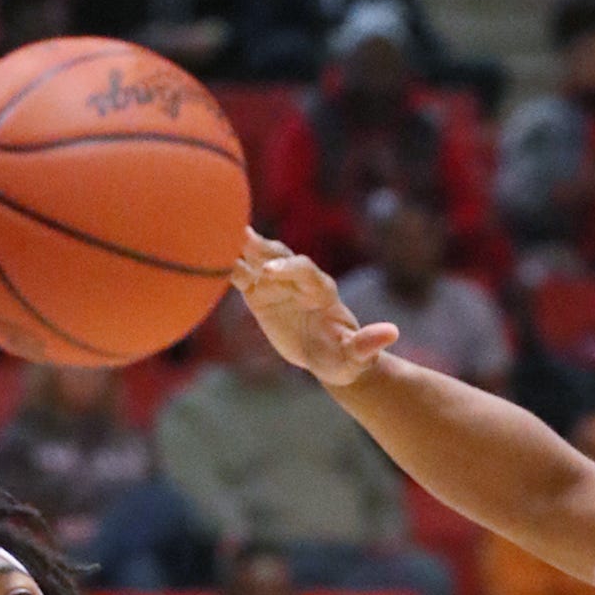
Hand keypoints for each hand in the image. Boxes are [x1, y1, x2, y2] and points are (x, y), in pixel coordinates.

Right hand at [229, 230, 397, 387]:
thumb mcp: (356, 357)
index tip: (270, 275)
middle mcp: (299, 281)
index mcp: (322, 292)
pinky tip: (202, 254)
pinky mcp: (260, 294)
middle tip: (240, 240)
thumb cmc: (345, 359)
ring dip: (239, 248)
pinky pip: (241, 275)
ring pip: (258, 259)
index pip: (306, 271)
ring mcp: (278, 284)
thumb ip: (368, 344)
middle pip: (280, 256)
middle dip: (262, 249)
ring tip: (214, 234)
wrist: (331, 359)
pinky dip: (226, 265)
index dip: (289, 269)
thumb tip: (392, 333)